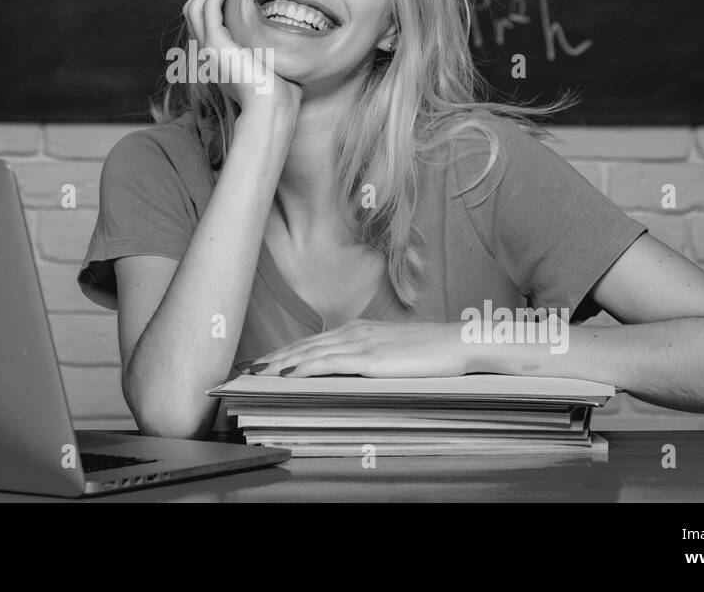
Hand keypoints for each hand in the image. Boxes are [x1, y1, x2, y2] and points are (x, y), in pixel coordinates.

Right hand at [183, 0, 301, 114]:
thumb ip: (270, 45)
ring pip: (196, 3)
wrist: (273, 108)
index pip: (206, 18)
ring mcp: (208, 48)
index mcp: (218, 56)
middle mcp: (208, 51)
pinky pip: (208, 6)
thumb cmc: (280, 91)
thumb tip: (288, 28)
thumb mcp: (272, 62)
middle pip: (195, 7)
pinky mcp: (214, 44)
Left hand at [245, 321, 468, 377]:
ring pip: (309, 352)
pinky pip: (328, 363)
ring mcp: (360, 343)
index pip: (311, 342)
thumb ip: (368, 357)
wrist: (457, 344)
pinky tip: (287, 374)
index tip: (262, 361)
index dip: (284, 351)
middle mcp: (353, 332)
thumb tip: (349, 371)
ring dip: (279, 362)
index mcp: (357, 329)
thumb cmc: (430, 351)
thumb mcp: (392, 351)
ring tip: (255, 372)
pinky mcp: (369, 358)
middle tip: (246, 368)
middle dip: (272, 356)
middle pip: (302, 345)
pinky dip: (304, 367)